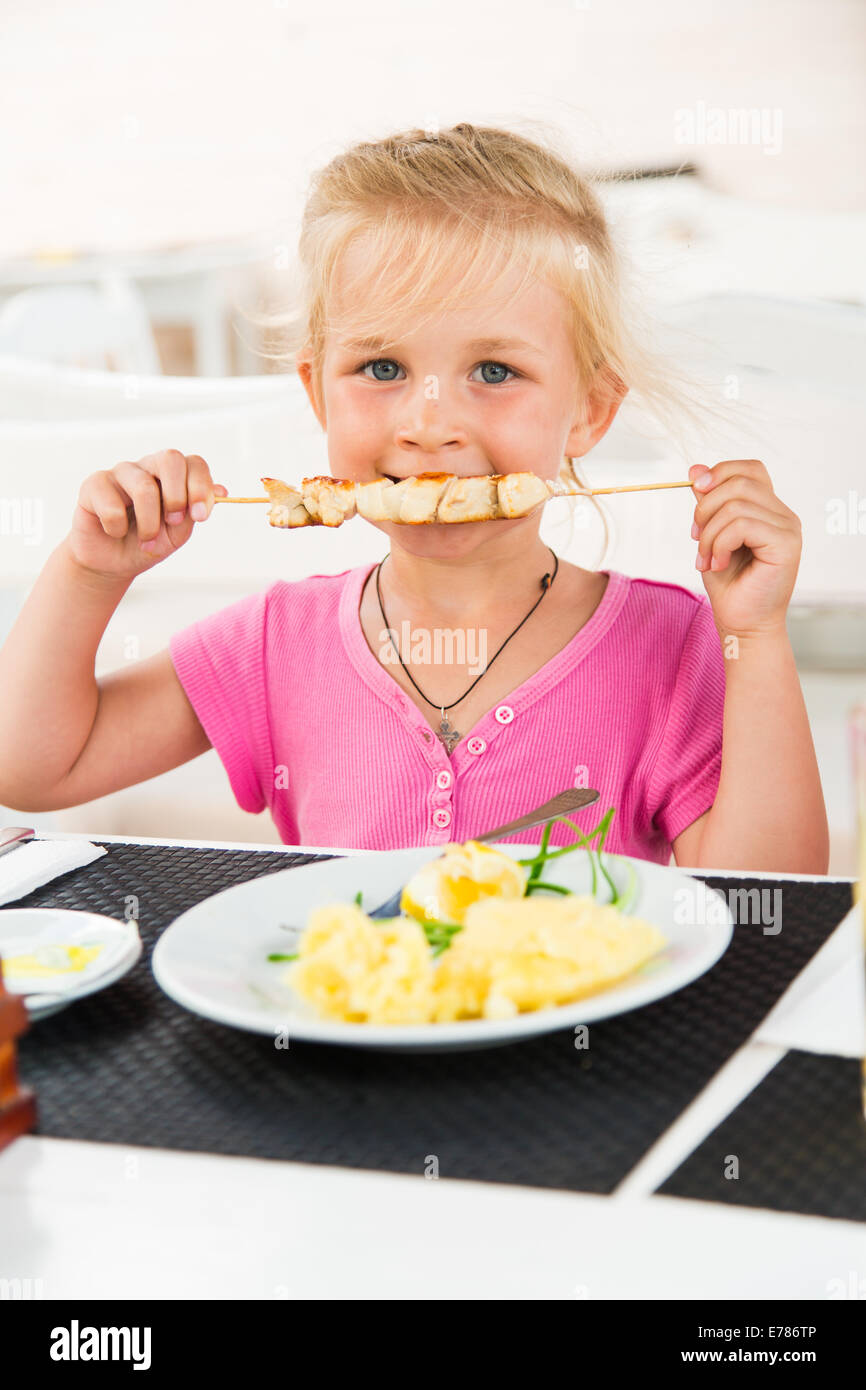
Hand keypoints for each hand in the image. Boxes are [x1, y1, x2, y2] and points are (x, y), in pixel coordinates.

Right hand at [69, 450, 227, 580]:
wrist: (113, 563)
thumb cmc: (148, 543)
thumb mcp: (178, 533)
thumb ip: (195, 511)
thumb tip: (221, 491)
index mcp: (173, 476)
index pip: (194, 463)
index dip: (201, 487)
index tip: (200, 517)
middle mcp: (148, 467)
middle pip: (170, 458)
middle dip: (177, 496)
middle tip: (172, 522)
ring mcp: (120, 473)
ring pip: (143, 487)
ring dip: (149, 523)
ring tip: (146, 540)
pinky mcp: (94, 484)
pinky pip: (111, 503)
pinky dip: (117, 527)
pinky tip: (114, 532)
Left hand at [689, 459, 801, 638]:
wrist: (742, 624)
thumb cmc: (729, 585)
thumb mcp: (711, 535)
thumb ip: (708, 503)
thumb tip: (695, 468)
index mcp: (770, 510)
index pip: (750, 469)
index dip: (720, 473)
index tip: (695, 490)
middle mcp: (784, 515)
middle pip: (739, 482)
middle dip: (705, 508)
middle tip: (696, 539)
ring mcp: (788, 528)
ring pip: (735, 505)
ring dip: (709, 534)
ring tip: (706, 559)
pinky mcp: (785, 544)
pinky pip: (742, 525)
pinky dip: (719, 544)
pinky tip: (718, 564)